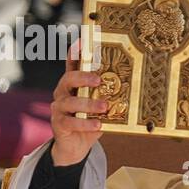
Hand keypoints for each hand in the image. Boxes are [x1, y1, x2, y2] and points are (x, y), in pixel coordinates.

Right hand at [50, 39, 104, 165]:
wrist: (76, 147)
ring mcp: (59, 108)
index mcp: (74, 85)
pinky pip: (71, 122)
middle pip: (69, 79)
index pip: (73, 65)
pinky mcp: (58, 124)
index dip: (76, 53)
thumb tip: (130, 87)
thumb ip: (108, 97)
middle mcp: (63, 93)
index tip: (83, 41)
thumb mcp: (100, 107)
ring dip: (88, 103)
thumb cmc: (90, 121)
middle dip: (83, 77)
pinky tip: (97, 125)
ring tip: (104, 107)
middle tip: (98, 80)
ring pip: (70, 102)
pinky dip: (85, 123)